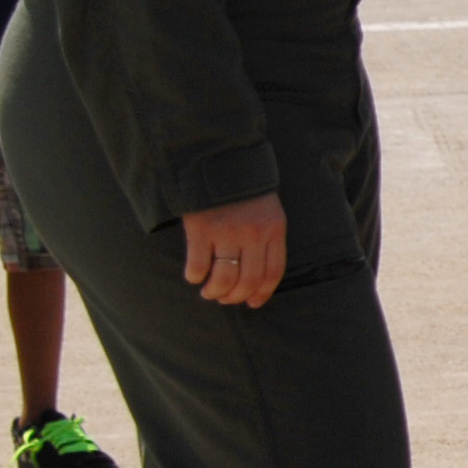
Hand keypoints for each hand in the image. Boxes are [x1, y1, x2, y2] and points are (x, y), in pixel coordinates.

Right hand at [179, 194, 287, 309]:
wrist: (221, 163)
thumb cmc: (246, 194)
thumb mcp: (269, 214)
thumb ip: (266, 241)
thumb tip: (256, 280)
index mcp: (274, 231)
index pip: (273, 272)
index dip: (262, 293)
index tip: (252, 304)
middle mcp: (253, 234)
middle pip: (248, 280)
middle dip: (236, 297)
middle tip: (224, 299)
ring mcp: (227, 232)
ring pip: (224, 278)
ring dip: (215, 292)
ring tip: (209, 292)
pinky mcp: (202, 229)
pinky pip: (199, 265)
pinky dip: (195, 276)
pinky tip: (194, 276)